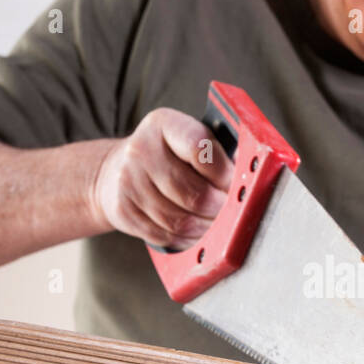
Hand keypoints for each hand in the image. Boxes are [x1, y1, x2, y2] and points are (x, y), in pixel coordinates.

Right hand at [90, 108, 233, 249]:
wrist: (114, 172)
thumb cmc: (166, 156)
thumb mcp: (187, 139)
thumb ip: (215, 152)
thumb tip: (249, 172)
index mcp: (163, 124)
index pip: (199, 149)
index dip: (224, 173)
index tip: (234, 184)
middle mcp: (141, 150)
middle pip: (194, 193)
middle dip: (220, 208)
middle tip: (230, 211)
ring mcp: (128, 181)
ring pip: (181, 220)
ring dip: (205, 228)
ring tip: (215, 223)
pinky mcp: (123, 210)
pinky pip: (165, 234)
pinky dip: (186, 238)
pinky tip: (194, 231)